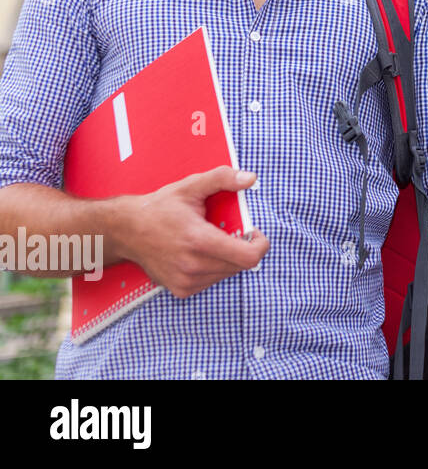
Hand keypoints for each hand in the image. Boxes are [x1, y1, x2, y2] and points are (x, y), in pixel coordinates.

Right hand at [116, 166, 268, 298]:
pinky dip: (215, 268)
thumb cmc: (160, 207)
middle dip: (244, 248)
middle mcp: (192, 265)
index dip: (260, 245)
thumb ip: (223, 179)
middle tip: (232, 232)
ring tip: (213, 241)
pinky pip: (212, 281)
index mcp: (199, 241)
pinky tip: (200, 253)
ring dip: (229, 258)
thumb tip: (251, 178)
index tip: (254, 232)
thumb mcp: (191, 186)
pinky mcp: (181, 290)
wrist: (125, 230)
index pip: (248, 257)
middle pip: (241, 265)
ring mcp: (185, 281)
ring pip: (228, 274)